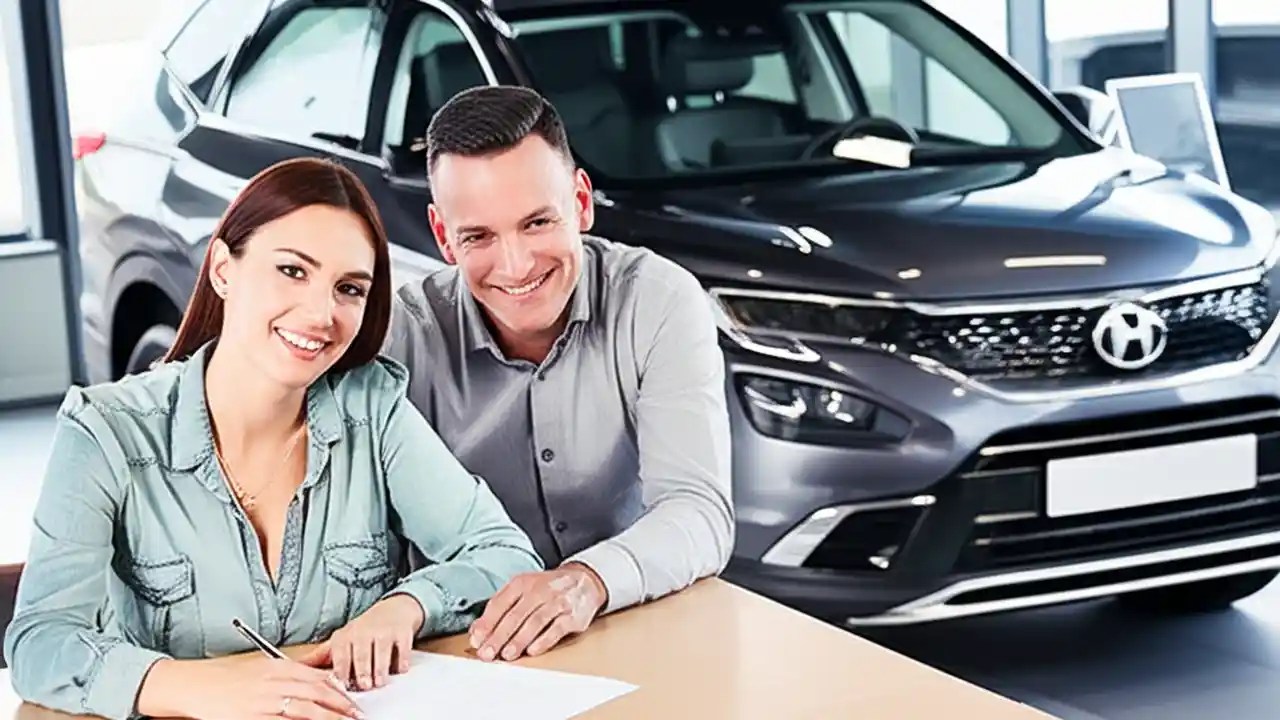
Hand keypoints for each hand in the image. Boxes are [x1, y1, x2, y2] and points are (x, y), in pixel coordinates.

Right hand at [142, 654, 363, 719]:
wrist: (196, 686)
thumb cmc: (227, 679)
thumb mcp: (262, 669)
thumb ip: (289, 675)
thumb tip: (318, 682)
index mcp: (278, 668)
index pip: (317, 677)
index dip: (338, 690)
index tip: (351, 699)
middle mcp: (274, 682)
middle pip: (316, 693)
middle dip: (340, 705)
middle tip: (356, 714)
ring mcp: (264, 701)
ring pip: (305, 710)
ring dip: (329, 718)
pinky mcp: (252, 717)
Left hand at [301, 593, 425, 691]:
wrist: (395, 608)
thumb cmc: (365, 629)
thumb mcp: (341, 640)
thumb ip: (319, 657)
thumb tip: (289, 668)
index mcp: (345, 637)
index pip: (340, 658)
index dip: (341, 675)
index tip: (341, 689)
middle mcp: (363, 633)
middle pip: (361, 657)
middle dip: (362, 673)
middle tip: (364, 687)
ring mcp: (384, 632)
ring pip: (381, 655)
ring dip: (380, 671)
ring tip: (379, 682)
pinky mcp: (402, 633)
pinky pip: (401, 651)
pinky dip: (400, 663)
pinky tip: (398, 669)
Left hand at [469, 563, 607, 661]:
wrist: (584, 581)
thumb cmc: (547, 590)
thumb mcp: (522, 591)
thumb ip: (500, 608)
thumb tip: (477, 631)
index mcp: (522, 583)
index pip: (500, 603)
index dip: (487, 623)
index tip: (476, 640)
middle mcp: (540, 590)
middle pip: (515, 615)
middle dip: (499, 636)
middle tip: (487, 653)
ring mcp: (558, 602)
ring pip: (535, 622)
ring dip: (519, 640)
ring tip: (507, 654)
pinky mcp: (573, 616)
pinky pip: (557, 629)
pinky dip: (544, 640)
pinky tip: (532, 651)